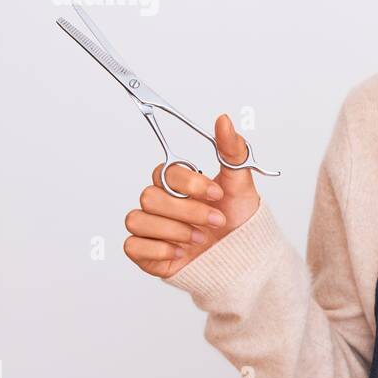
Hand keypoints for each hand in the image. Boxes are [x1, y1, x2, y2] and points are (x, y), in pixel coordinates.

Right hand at [123, 114, 262, 277]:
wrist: (244, 257)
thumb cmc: (238, 220)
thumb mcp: (240, 184)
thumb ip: (232, 151)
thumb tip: (224, 120)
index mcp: (177, 184)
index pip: (165, 173)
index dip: (191, 184)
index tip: (218, 195)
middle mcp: (160, 203)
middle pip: (150, 197)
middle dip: (188, 211)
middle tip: (216, 221)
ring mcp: (151, 229)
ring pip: (137, 220)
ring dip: (174, 231)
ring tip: (201, 239)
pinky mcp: (146, 254)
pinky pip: (132, 246)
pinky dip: (159, 249)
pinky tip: (183, 252)